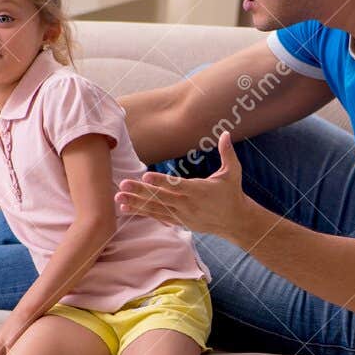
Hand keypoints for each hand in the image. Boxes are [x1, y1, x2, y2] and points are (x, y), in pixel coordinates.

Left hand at [115, 129, 251, 238]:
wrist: (236, 221)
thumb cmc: (232, 193)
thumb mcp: (233, 172)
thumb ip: (227, 153)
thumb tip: (225, 132)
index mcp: (200, 190)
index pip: (177, 185)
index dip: (161, 181)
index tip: (146, 176)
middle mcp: (189, 204)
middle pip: (161, 197)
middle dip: (141, 191)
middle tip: (123, 184)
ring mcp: (183, 215)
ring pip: (156, 208)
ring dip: (137, 203)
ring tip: (119, 198)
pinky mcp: (180, 221)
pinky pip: (159, 216)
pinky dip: (143, 212)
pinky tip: (127, 208)